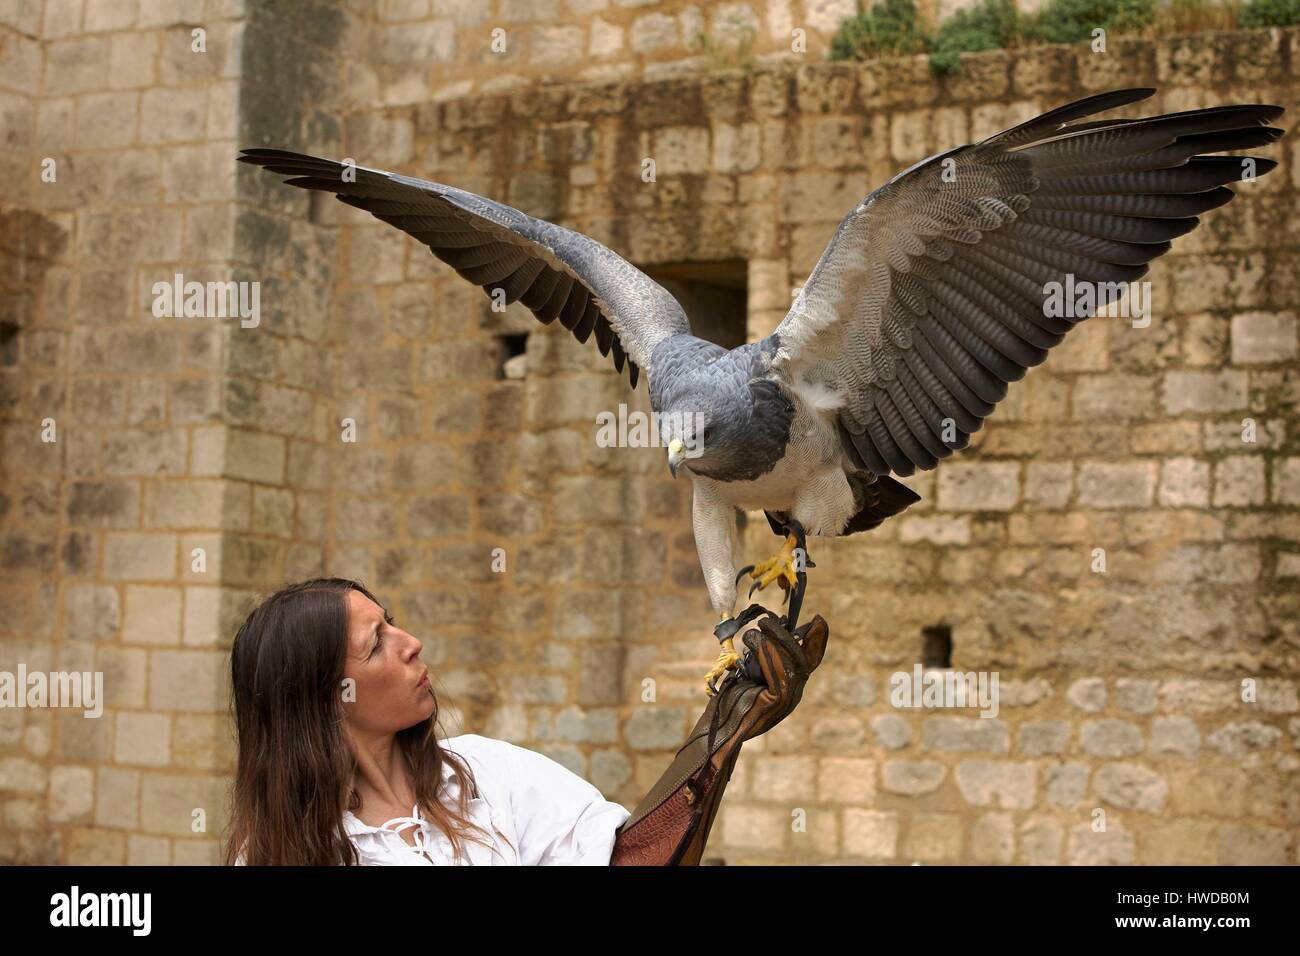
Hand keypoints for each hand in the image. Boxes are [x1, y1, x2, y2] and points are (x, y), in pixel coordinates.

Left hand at [732, 612, 828, 741]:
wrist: (718, 730)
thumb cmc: (730, 701)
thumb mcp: (748, 674)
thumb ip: (763, 659)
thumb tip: (767, 633)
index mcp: (791, 686)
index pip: (811, 660)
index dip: (817, 640)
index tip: (819, 619)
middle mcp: (794, 694)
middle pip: (802, 659)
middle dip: (786, 636)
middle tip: (766, 622)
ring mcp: (787, 701)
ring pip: (791, 664)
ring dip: (772, 642)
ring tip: (753, 633)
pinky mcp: (776, 704)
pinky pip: (778, 674)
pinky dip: (766, 654)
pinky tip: (752, 642)